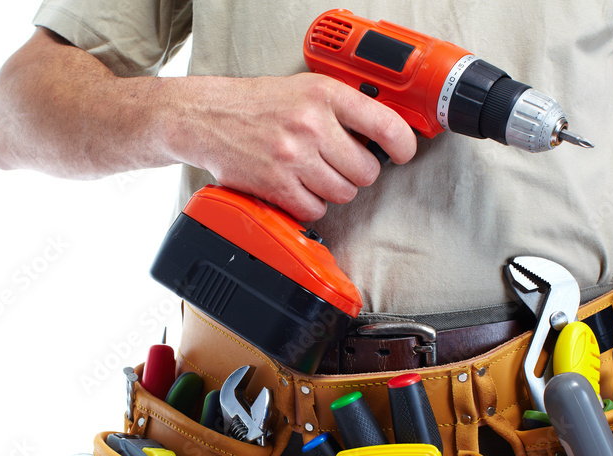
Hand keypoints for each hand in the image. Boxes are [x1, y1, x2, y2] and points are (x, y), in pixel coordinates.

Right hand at [165, 72, 416, 221]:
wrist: (208, 117)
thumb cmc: (259, 104)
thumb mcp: (306, 88)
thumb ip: (345, 107)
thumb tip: (385, 135)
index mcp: (325, 95)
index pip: (386, 125)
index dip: (404, 145)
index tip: (403, 153)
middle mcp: (311, 125)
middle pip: (366, 171)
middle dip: (358, 172)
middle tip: (341, 164)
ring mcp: (293, 157)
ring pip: (343, 194)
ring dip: (334, 190)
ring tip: (315, 174)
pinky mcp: (276, 185)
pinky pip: (315, 210)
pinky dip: (311, 205)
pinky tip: (299, 187)